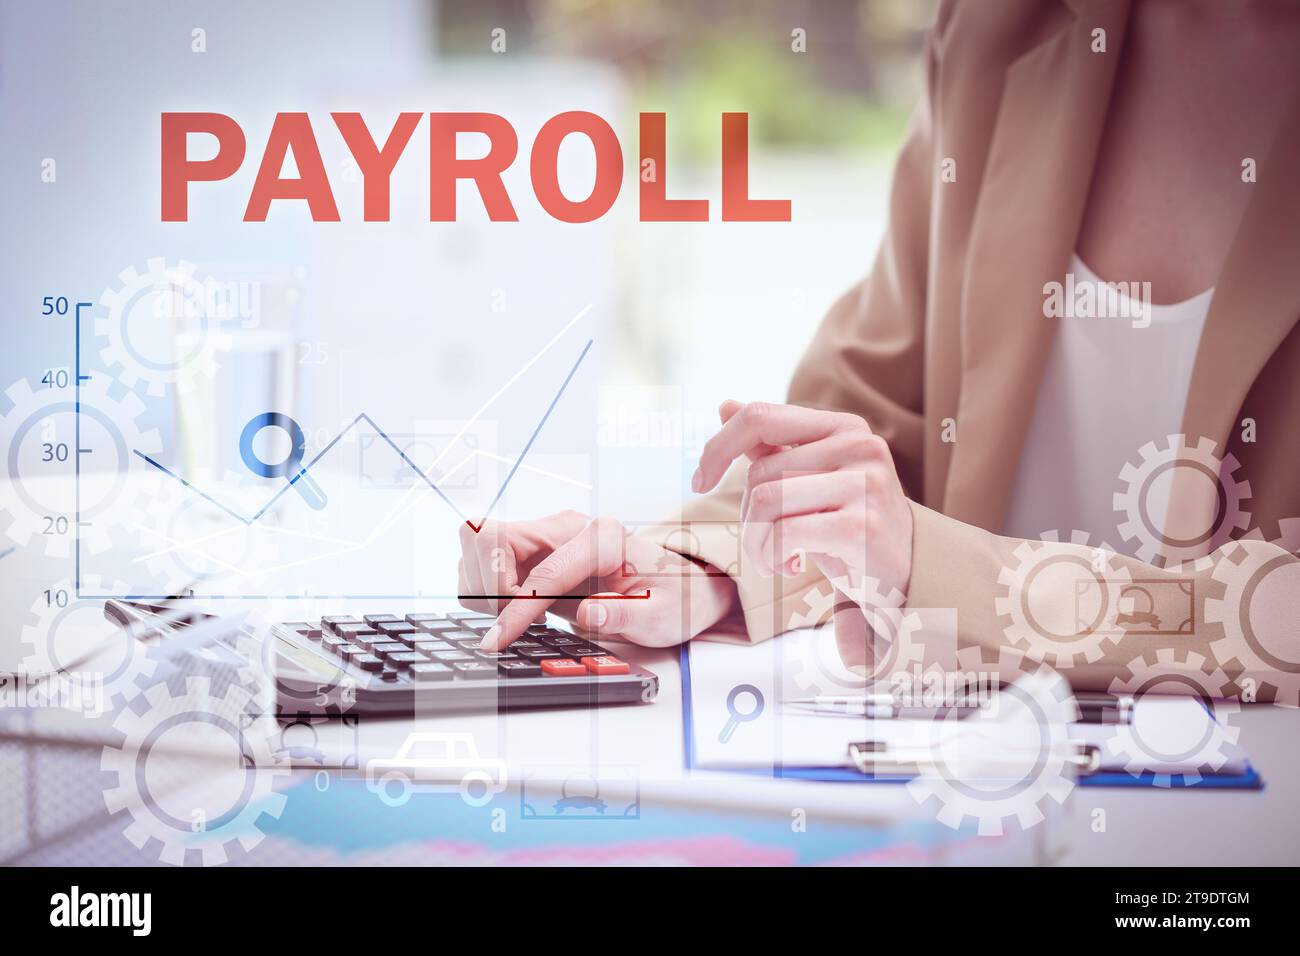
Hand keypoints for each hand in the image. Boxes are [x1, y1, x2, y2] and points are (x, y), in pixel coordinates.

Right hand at [458, 511, 737, 649]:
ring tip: (510, 618)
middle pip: (493, 537)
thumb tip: (589, 612)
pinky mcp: (535, 551)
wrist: (679, 588)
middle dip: (489, 586)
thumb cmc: (673, 599)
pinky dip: (485, 586)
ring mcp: (548, 536)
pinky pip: (487, 559)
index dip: (512, 609)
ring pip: (481, 544)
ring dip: (482, 585)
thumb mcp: (660, 617)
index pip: (540, 572)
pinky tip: (510, 610)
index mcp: (602, 538)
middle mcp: (569, 527)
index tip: (496, 640)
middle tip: (507, 625)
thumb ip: (626, 614)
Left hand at [692, 400, 913, 609]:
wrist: (903, 575)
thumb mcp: (812, 481)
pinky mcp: (861, 526)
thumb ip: (771, 446)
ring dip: (756, 543)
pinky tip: (789, 566)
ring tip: (774, 558)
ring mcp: (865, 483)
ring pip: (766, 502)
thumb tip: (725, 405)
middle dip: (746, 519)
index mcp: (844, 426)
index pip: (759, 415)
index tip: (698, 481)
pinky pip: (783, 534)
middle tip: (764, 545)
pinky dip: (772, 557)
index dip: (717, 446)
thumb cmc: (848, 525)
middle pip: (758, 473)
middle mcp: (859, 445)